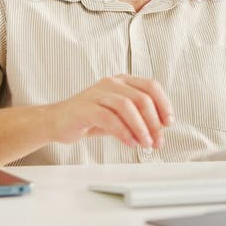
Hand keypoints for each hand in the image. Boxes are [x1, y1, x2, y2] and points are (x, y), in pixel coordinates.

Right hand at [48, 74, 173, 149]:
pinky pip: (109, 118)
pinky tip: (129, 143)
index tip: (168, 123)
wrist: (57, 121)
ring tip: (145, 143)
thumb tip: (159, 133)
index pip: (151, 86)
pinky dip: (123, 132)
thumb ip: (137, 120)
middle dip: (154, 122)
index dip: (163, 104)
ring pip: (127, 106)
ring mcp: (97, 93)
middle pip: (142, 97)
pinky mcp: (85, 108)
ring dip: (141, 128)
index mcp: (122, 81)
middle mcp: (112, 83)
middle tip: (158, 140)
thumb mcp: (118, 116)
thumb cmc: (89, 118)